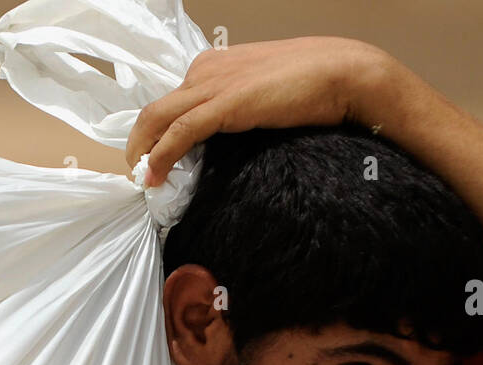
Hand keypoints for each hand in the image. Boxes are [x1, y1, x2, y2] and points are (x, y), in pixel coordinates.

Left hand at [125, 38, 391, 186]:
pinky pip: (178, 133)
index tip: (153, 161)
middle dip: (140, 145)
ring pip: (156, 120)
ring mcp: (211, 85)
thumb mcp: (264, 96)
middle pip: (154, 111)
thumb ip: (239, 111)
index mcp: (213, 66)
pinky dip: (160, 156)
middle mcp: (205, 70)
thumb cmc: (313, 86)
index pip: (171, 102)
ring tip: (142, 180)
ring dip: (142, 153)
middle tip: (140, 176)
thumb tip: (228, 143)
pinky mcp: (223, 104)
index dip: (156, 134)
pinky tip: (154, 177)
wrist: (343, 71)